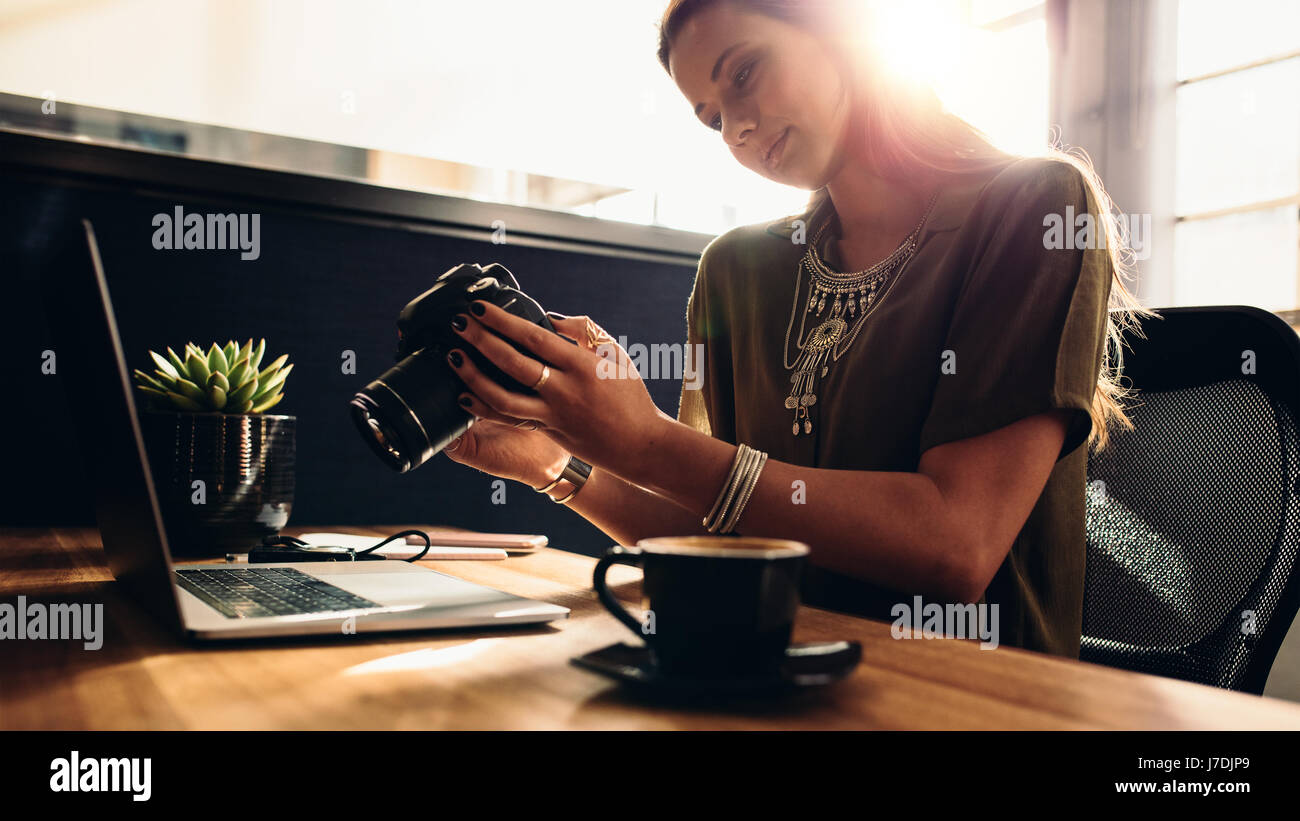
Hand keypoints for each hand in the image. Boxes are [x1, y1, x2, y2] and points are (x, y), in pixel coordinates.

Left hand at [445, 302, 672, 479]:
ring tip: (454, 357)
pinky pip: (509, 418)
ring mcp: (554, 414)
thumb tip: (549, 319)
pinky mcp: (547, 431)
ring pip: (503, 397)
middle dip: (481, 340)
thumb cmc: (630, 395)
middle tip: (459, 323)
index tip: (481, 308)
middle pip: (514, 363)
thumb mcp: (616, 353)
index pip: (535, 337)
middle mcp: (565, 390)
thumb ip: (583, 331)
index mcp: (582, 365)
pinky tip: (464, 394)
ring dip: (474, 376)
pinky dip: (483, 406)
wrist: (640, 444)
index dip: (504, 321)